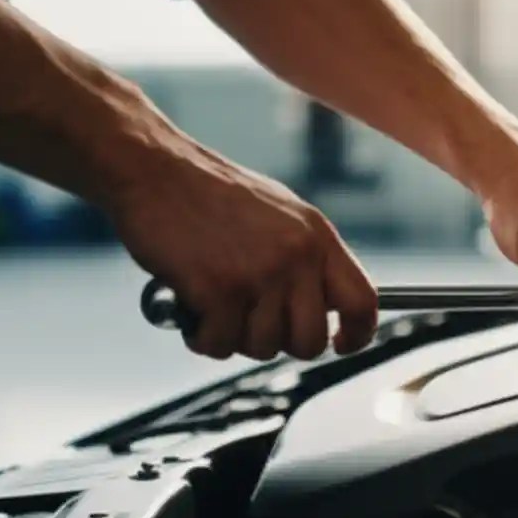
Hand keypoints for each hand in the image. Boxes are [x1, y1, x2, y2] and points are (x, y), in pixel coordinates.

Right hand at [101, 118, 377, 360]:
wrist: (154, 169)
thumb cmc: (209, 193)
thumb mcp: (280, 214)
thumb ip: (306, 257)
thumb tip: (325, 305)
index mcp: (317, 236)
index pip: (363, 301)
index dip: (358, 334)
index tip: (340, 344)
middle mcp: (297, 256)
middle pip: (311, 340)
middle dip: (281, 343)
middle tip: (251, 324)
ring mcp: (259, 274)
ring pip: (263, 348)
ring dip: (235, 338)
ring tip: (214, 305)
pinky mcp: (218, 290)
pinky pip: (220, 345)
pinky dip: (202, 338)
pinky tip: (192, 308)